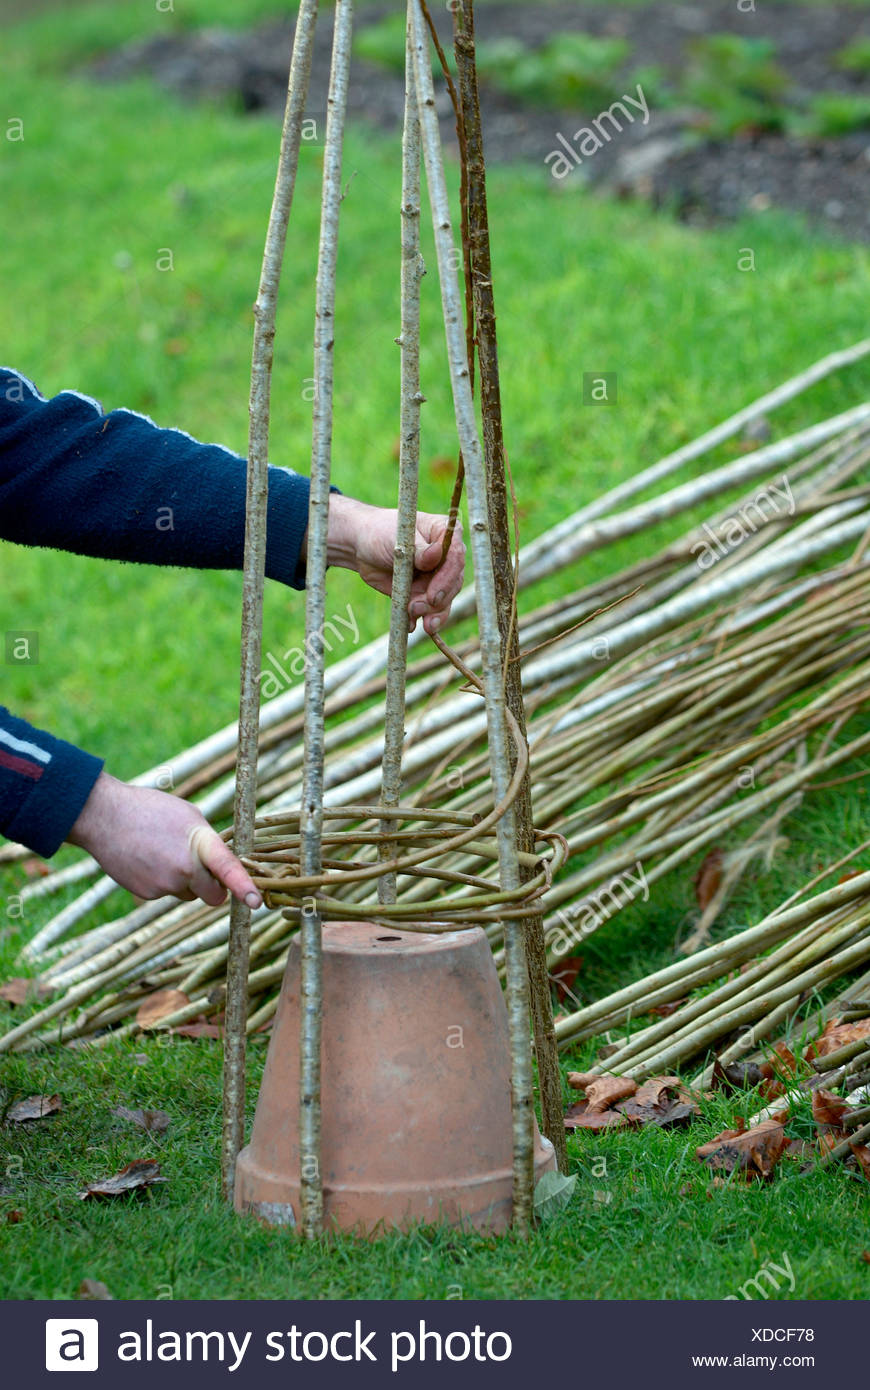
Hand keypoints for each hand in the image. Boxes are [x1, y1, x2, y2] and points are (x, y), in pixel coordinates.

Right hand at [67, 772, 262, 908]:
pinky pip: (165, 893)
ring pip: (187, 894)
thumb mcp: (188, 816)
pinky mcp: (146, 894)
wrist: (103, 816)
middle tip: (202, 869)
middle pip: (212, 896)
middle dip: (213, 889)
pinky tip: (147, 859)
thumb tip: (221, 865)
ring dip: (184, 881)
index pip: (227, 868)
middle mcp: (184, 868)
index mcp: (199, 843)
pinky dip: (161, 881)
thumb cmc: (150, 809)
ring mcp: (164, 885)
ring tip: (162, 852)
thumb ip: (208, 842)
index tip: (256, 902)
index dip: (245, 886)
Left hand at [311, 494, 465, 633]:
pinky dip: (420, 620)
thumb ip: (419, 550)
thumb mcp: (399, 538)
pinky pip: (429, 611)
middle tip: (416, 609)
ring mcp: (438, 577)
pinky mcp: (426, 594)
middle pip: (453, 584)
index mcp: (445, 534)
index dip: (446, 579)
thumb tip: (436, 553)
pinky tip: (409, 624)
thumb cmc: (381, 533)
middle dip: (437, 601)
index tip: (433, 596)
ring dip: (432, 614)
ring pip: (444, 601)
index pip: (456, 558)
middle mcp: (446, 557)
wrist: (363, 548)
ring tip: (412, 615)